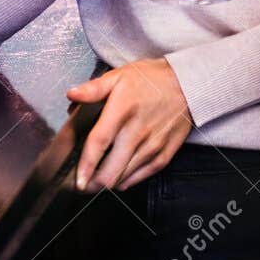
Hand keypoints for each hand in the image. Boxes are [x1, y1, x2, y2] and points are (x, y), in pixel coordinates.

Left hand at [67, 58, 192, 191]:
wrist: (187, 84)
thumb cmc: (151, 80)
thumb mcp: (120, 76)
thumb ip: (94, 88)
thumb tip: (72, 94)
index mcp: (123, 110)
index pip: (100, 143)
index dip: (86, 165)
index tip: (77, 180)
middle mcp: (138, 131)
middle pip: (111, 170)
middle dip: (93, 183)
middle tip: (83, 184)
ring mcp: (153, 144)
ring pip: (125, 177)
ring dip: (109, 183)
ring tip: (98, 180)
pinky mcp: (165, 153)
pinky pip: (142, 176)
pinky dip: (127, 181)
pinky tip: (119, 177)